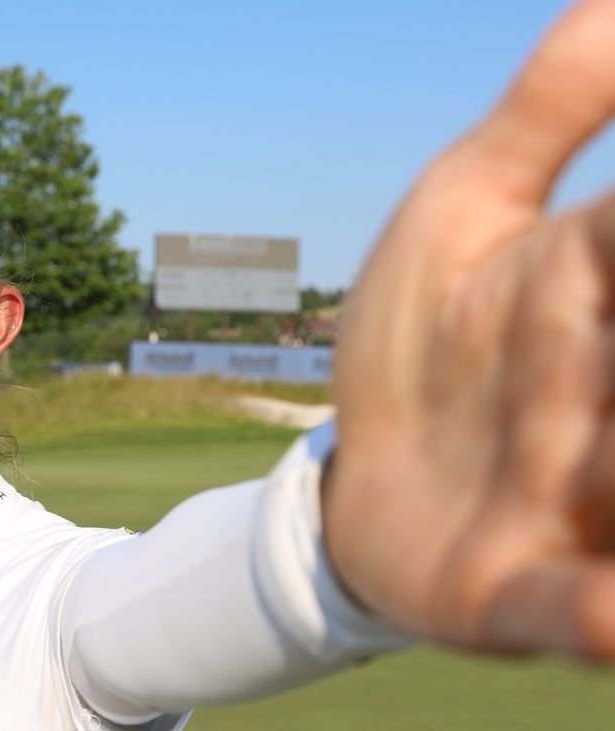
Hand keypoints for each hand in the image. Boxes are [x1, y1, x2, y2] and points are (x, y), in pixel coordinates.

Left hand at [327, 0, 614, 658]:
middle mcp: (612, 393)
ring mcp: (578, 501)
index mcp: (599, 285)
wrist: (353, 478)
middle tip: (610, 355)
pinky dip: (598, 616)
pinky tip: (608, 615)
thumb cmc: (419, 343)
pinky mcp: (521, 589)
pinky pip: (576, 609)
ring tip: (611, 458)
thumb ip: (542, 113)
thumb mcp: (461, 211)